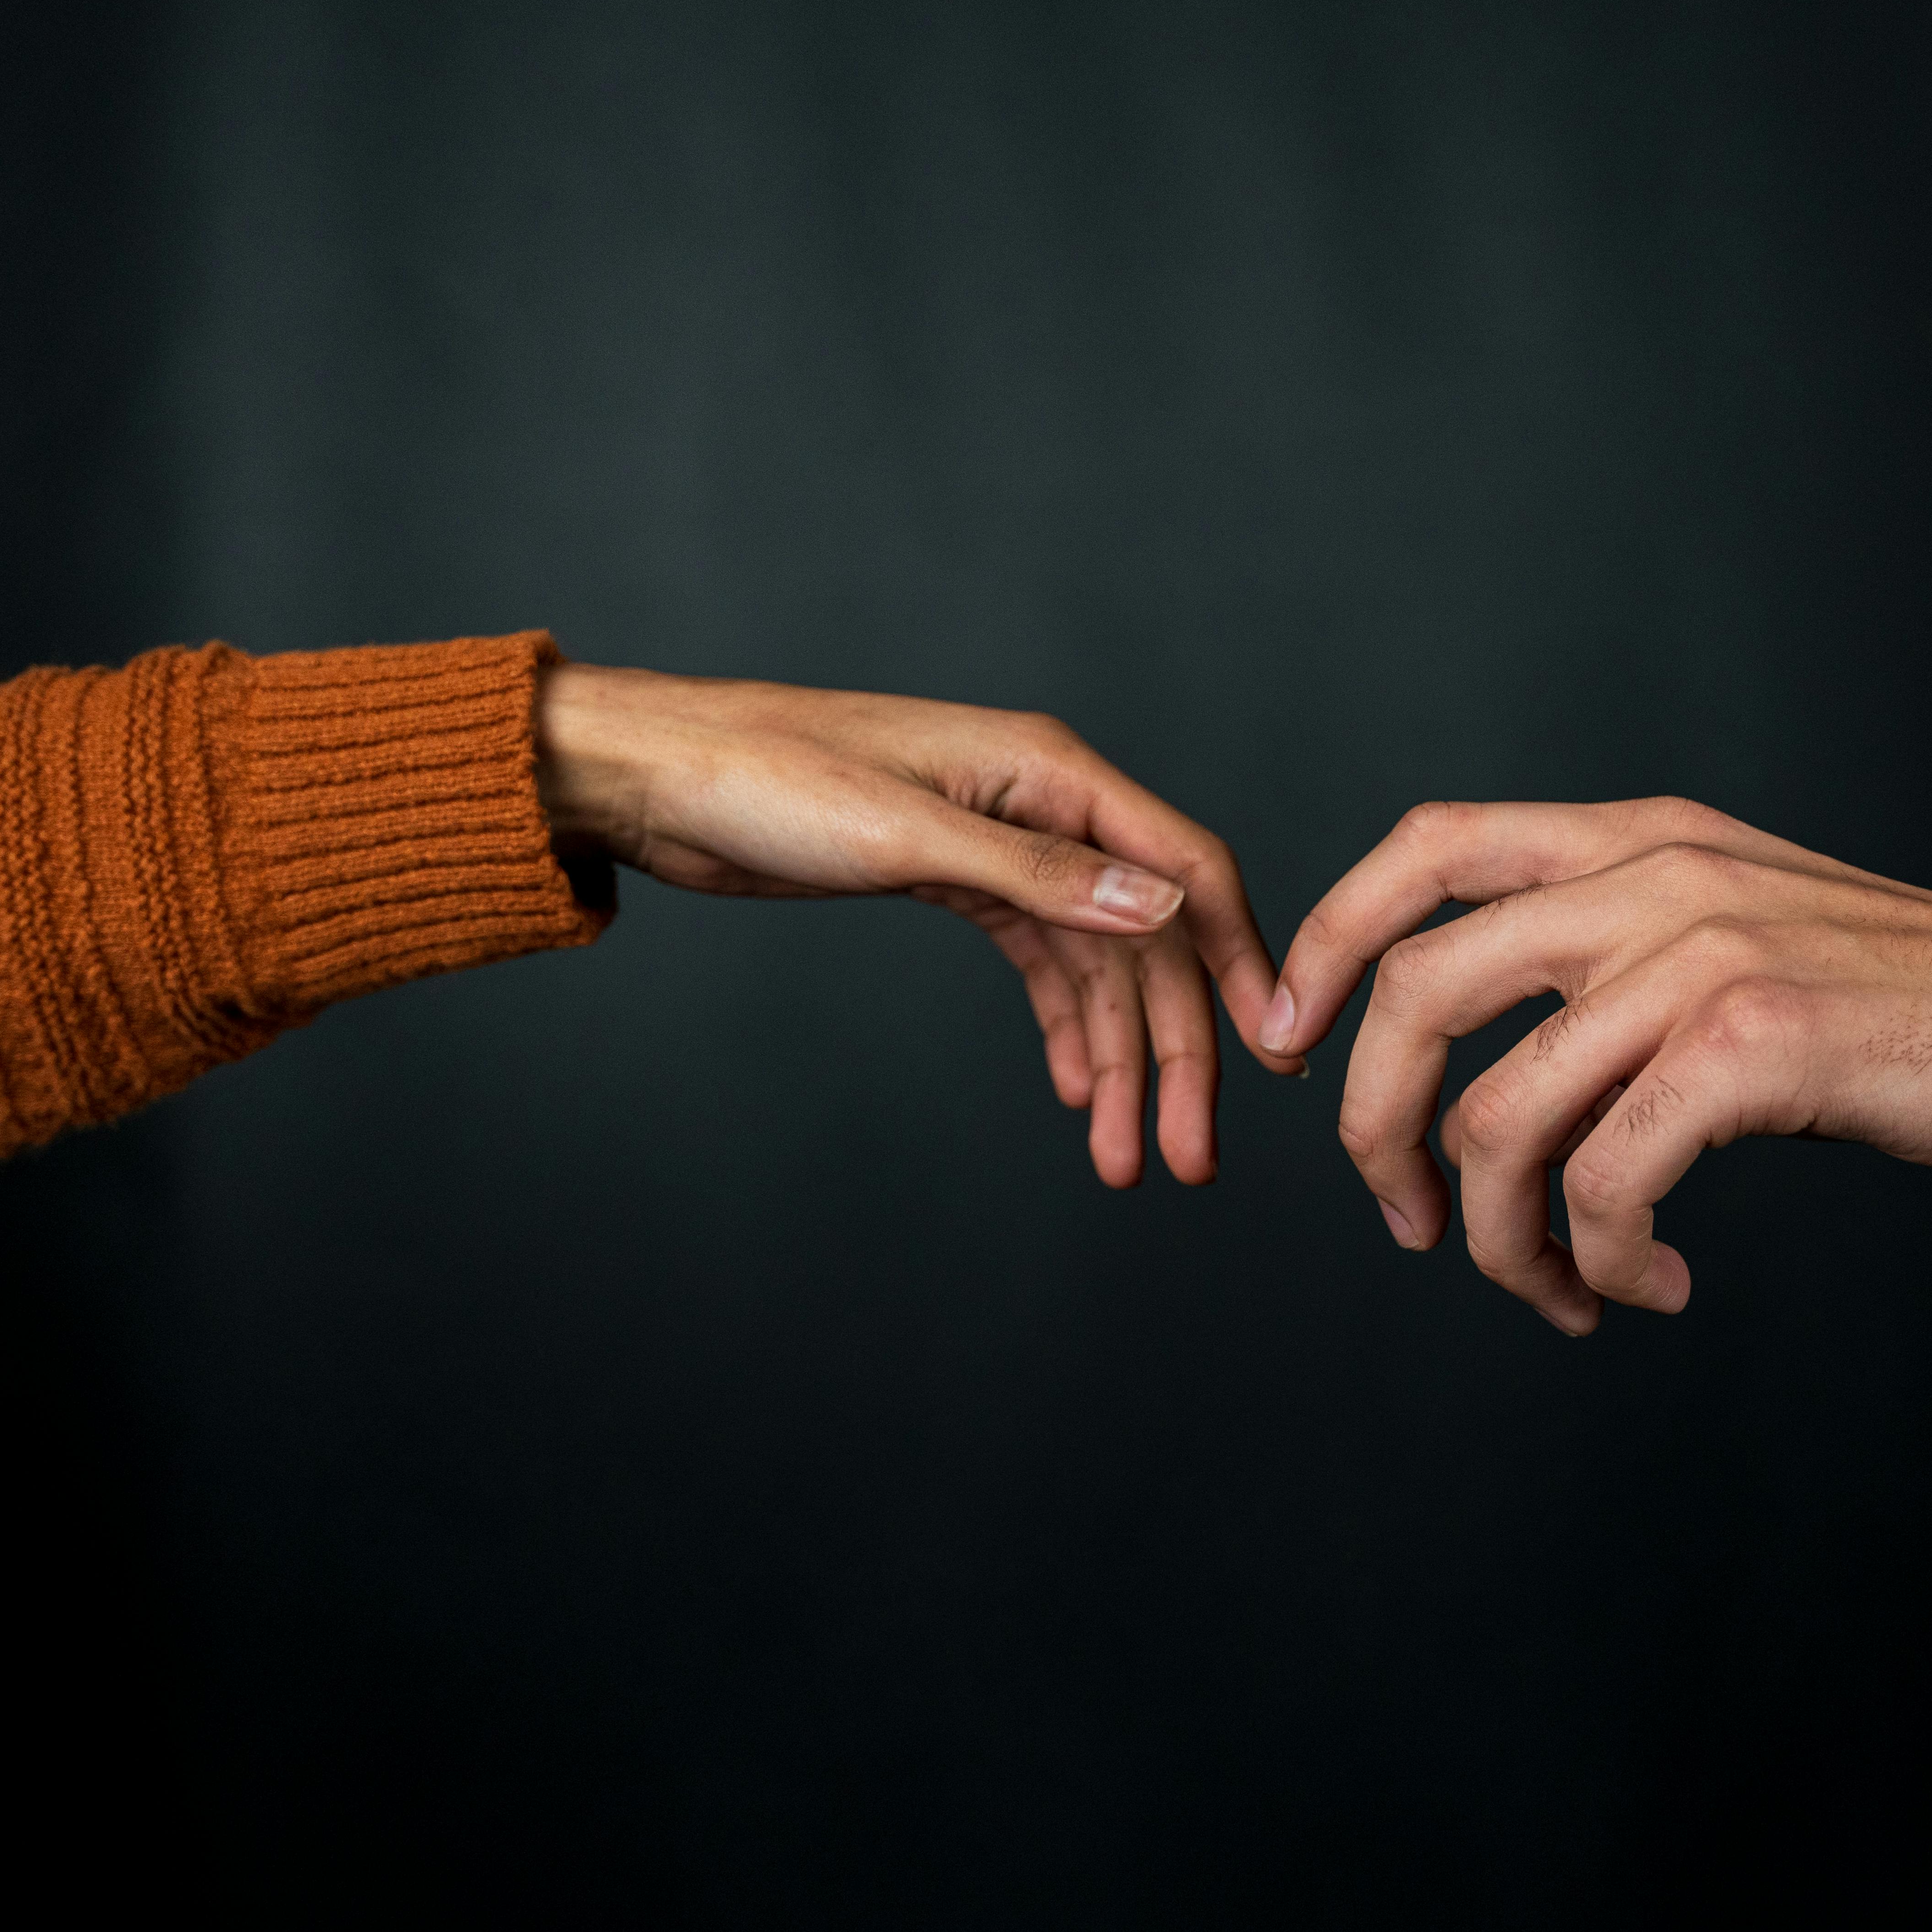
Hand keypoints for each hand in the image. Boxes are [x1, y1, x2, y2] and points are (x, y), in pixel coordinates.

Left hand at [535, 663, 1298, 1186]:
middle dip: (1172, 1053)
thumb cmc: (768, 778)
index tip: (1270, 1061)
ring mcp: (1005, 846)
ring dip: (1115, 1064)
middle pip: (1148, 941)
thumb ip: (1038, 874)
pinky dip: (1064, 1031)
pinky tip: (1074, 1095)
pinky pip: (1041, 965)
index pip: (1187, 872)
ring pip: (1096, 967)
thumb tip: (1161, 911)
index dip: (1238, 966)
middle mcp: (1047, 806)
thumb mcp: (904, 832)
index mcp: (1052, 771)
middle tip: (1183, 1159)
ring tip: (1124, 1160)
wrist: (661, 778)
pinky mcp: (958, 882)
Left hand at [1257, 799, 1931, 1333]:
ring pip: (1499, 1116)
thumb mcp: (1748, 930)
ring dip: (1500, 1236)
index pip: (1425, 847)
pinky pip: (1598, 1180)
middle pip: (1419, 992)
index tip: (1290, 1044)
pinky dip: (1600, 1257)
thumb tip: (1497, 1058)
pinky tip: (1651, 1283)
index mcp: (1642, 838)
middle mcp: (1655, 877)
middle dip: (1374, 1125)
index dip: (1328, 941)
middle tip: (1410, 1217)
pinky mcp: (1751, 1049)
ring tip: (1558, 1290)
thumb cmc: (1919, 1007)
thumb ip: (1626, 952)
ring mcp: (1702, 957)